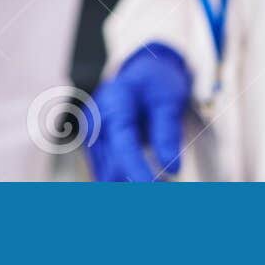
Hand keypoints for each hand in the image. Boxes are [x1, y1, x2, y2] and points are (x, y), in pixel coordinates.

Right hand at [87, 42, 191, 181]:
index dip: (137, 169)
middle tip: (167, 190)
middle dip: (136, 183)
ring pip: (107, 175)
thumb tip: (172, 168)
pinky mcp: (95, 147)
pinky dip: (126, 182)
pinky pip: (107, 174)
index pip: (124, 143)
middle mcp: (96, 119)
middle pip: (111, 165)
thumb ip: (167, 132)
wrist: (142, 74)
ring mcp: (92, 134)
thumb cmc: (155, 83)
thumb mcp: (169, 100)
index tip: (153, 187)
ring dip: (131, 185)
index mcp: (114, 102)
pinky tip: (147, 183)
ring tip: (162, 187)